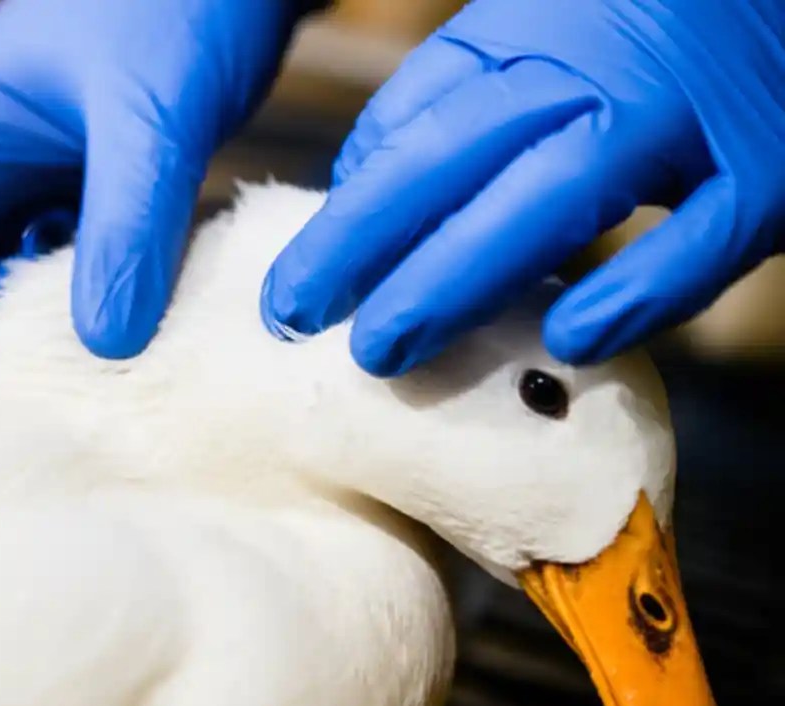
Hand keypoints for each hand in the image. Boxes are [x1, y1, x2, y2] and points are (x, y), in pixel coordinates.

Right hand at [0, 0, 306, 358]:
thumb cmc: (177, 5)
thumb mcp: (150, 120)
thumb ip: (128, 228)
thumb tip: (105, 349)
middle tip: (53, 381)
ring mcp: (18, 184)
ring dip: (31, 331)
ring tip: (97, 356)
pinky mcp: (72, 196)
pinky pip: (50, 272)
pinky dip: (80, 303)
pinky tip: (131, 309)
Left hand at [261, 0, 784, 375]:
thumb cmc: (632, 31)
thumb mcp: (522, 38)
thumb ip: (441, 104)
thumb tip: (353, 188)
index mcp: (532, 38)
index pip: (418, 130)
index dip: (348, 218)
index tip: (289, 293)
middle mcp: (600, 70)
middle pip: (467, 158)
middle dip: (374, 251)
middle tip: (306, 328)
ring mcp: (685, 119)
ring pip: (561, 193)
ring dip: (464, 279)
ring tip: (389, 352)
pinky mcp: (768, 172)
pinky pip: (707, 236)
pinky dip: (641, 290)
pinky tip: (571, 340)